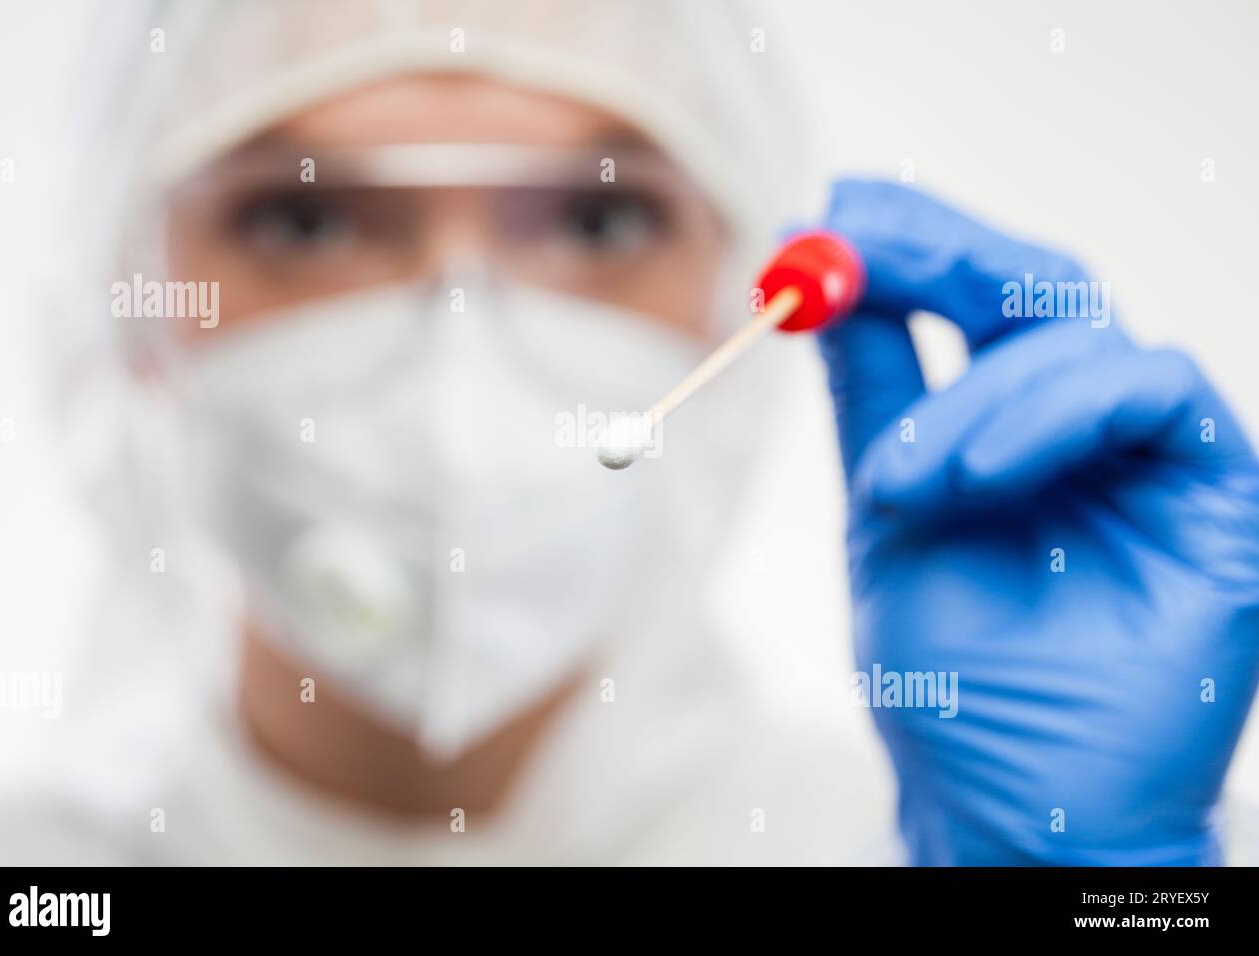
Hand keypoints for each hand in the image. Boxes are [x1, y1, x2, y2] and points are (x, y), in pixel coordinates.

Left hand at [819, 179, 1258, 864]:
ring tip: (903, 478)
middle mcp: (1085, 429)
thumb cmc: (951, 677)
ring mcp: (1153, 455)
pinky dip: (1052, 411)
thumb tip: (825, 282)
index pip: (972, 304)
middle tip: (858, 237)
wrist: (1011, 799)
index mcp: (1009, 430)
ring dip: (971, 392)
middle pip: (1033, 288)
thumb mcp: (888, 513)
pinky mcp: (1217, 490)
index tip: (825, 210)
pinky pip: (1152, 389)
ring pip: (1079, 338)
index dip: (909, 248)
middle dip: (940, 254)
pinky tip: (976, 473)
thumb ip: (874, 398)